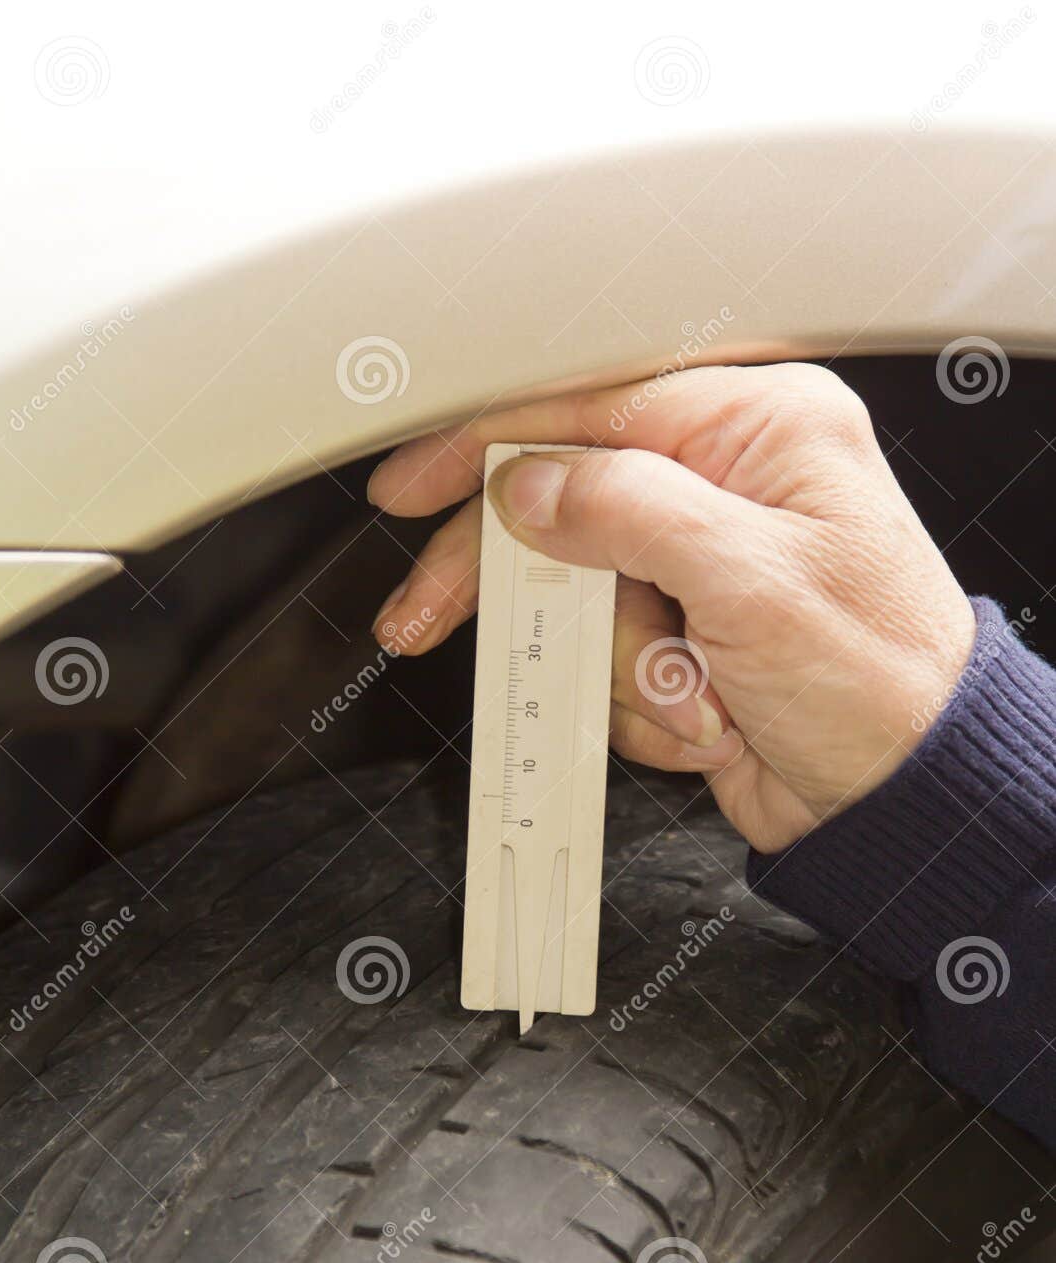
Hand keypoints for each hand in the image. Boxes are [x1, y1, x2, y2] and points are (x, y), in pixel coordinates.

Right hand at [366, 363, 975, 852]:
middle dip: (518, 582)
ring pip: (578, 599)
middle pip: (566, 507)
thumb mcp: (753, 583)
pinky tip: (703, 721)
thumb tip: (532, 485)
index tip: (413, 487)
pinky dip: (639, 707)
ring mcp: (702, 566)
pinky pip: (604, 661)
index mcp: (761, 430)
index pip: (590, 409)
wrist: (902, 801)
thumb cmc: (879, 684)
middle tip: (429, 614)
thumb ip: (629, 512)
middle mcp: (729, 484)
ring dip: (620, 672)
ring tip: (693, 702)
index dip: (488, 447)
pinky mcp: (685, 635)